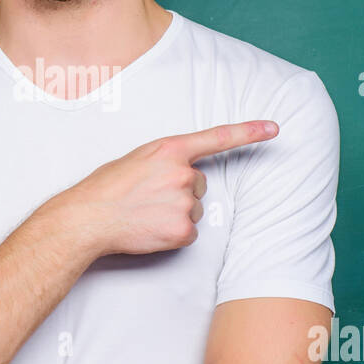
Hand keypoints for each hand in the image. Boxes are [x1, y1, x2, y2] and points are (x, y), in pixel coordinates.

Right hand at [57, 119, 278, 257]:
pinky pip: (189, 231)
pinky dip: (173, 234)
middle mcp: (182, 173)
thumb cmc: (106, 188)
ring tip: (145, 213)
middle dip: (180, 191)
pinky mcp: (183, 228)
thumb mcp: (136, 159)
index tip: (275, 129)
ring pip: (194, 209)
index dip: (250, 132)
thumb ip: (165, 161)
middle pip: (200, 184)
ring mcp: (185, 201)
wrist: (88, 218)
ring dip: (175, 213)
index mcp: (170, 149)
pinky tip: (150, 228)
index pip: (218, 138)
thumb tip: (181, 172)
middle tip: (148, 197)